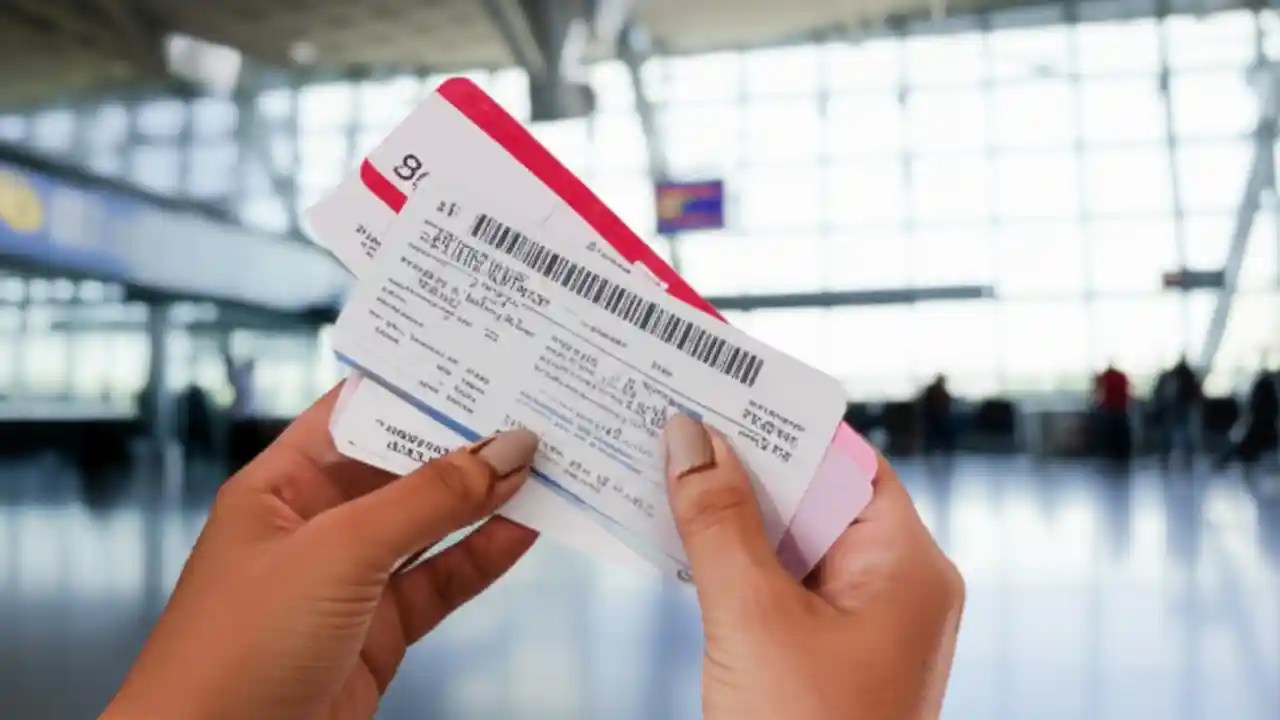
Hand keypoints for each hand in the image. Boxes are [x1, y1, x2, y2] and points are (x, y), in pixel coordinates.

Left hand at [103, 385, 539, 719]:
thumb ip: (428, 499)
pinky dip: (484, 556)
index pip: (356, 415)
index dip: (414, 389)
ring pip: (430, 526)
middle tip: (529, 413)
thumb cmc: (234, 651)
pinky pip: (441, 581)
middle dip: (462, 445)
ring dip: (484, 499)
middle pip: (401, 469)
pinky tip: (523, 530)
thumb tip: (503, 449)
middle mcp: (313, 527)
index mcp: (280, 486)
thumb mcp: (338, 551)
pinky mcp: (378, 633)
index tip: (477, 367)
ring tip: (543, 466)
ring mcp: (348, 582)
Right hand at [664, 415, 963, 719]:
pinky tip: (685, 545)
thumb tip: (690, 439)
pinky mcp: (829, 657)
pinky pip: (782, 589)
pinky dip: (736, 566)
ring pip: (793, 547)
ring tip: (666, 475)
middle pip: (817, 500)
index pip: (847, 462)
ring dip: (733, 518)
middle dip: (745, 469)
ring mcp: (863, 628)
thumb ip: (719, 523)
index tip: (720, 391)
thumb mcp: (753, 618)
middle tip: (675, 428)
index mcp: (908, 567)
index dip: (783, 425)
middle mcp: (895, 590)